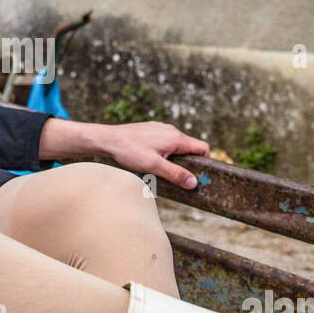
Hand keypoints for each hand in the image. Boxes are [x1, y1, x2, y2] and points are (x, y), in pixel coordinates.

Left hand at [95, 121, 209, 188]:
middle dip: (188, 163)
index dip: (205, 161)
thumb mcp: (154, 166)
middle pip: (190, 148)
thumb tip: (194, 182)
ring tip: (163, 172)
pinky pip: (165, 143)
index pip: (202, 147)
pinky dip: (165, 153)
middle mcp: (171, 131)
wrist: (107, 139)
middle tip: (180, 178)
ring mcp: (161, 129)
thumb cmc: (129, 151)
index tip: (201, 175)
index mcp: (176, 138)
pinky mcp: (151, 131)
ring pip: (177, 146)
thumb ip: (175, 174)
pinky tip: (152, 162)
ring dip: (175, 159)